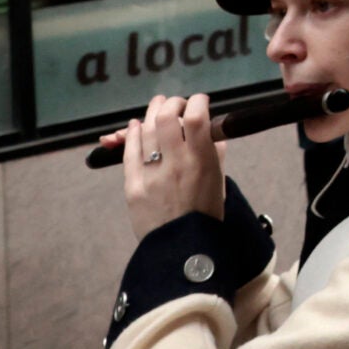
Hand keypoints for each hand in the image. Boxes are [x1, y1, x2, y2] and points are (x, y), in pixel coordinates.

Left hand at [116, 95, 225, 238]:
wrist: (181, 247)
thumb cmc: (207, 213)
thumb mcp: (219, 180)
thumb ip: (216, 153)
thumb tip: (211, 131)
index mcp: (202, 162)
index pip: (196, 118)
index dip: (198, 102)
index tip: (200, 101)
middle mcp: (175, 164)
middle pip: (166, 119)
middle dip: (171, 103)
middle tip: (176, 103)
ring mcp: (151, 175)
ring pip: (145, 131)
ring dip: (152, 113)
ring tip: (158, 106)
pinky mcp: (132, 186)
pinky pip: (129, 153)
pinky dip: (132, 134)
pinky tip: (135, 126)